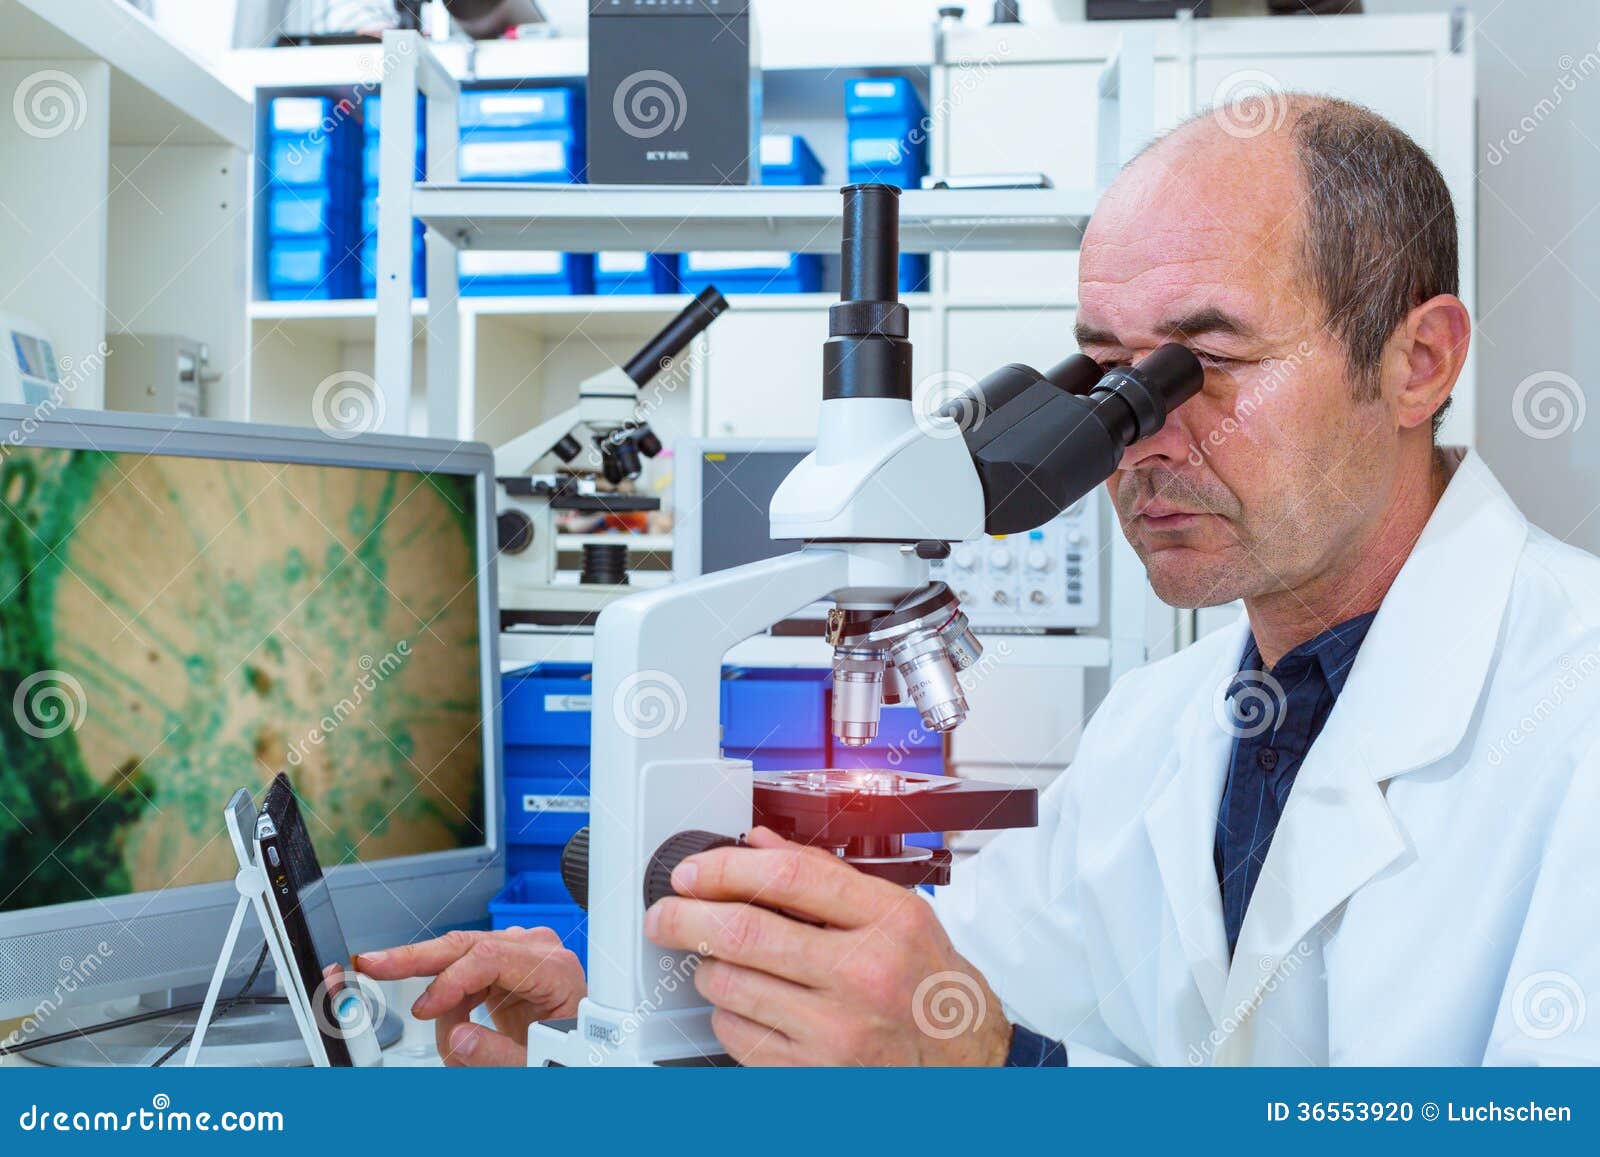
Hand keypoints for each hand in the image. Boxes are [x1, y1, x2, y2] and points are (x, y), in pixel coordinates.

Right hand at [355, 926, 585, 1065]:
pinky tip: (444, 1018)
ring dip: (433, 987)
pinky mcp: (505, 963)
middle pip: (467, 943)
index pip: (490, 956)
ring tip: (427, 1023)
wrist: (582, 1048)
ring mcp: (521, 952)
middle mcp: (537, 949)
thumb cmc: (570, 1051)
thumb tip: (458, 1037)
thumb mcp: (538, 1063)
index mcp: (554, 968)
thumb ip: (497, 1055)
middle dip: (416, 956)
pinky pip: (463, 970)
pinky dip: (445, 994)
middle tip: (372, 964)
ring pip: (459, 955)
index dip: (449, 981)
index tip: (424, 1009)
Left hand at [644, 827, 1010, 1065]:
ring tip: (720, 959)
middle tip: (664, 913)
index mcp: (888, 921)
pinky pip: (737, 1036)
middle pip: (745, 933)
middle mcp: (864, 975)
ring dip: (708, 966)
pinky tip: (744, 1002)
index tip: (694, 871)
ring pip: (730, 986)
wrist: (966, 1061)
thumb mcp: (901, 912)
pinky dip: (725, 1014)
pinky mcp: (815, 1074)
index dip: (726, 867)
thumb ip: (827, 876)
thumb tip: (759, 847)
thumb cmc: (931, 983)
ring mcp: (837, 1032)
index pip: (789, 879)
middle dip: (685, 917)